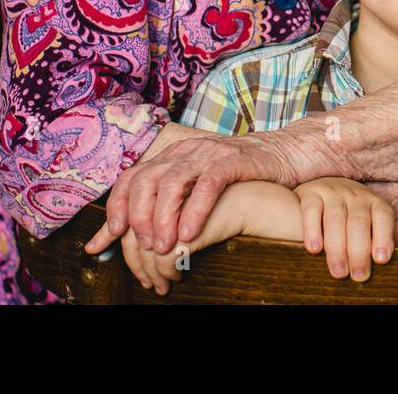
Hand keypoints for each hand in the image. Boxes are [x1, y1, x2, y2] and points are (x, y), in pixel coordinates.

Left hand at [86, 127, 294, 255]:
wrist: (283, 154)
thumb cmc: (238, 178)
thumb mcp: (198, 184)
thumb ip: (172, 201)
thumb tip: (142, 234)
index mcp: (173, 155)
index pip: (133, 175)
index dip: (118, 203)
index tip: (113, 233)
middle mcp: (186, 151)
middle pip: (147, 178)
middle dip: (139, 215)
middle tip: (145, 244)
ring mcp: (208, 154)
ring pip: (173, 182)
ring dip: (163, 217)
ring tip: (165, 245)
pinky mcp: (233, 161)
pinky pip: (208, 185)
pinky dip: (195, 210)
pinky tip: (190, 233)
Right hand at [294, 177, 397, 280]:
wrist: (327, 188)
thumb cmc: (357, 216)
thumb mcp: (378, 224)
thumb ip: (394, 241)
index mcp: (376, 204)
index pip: (384, 216)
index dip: (384, 237)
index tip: (381, 260)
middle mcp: (356, 196)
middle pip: (359, 222)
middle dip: (359, 251)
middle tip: (358, 276)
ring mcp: (333, 193)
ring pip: (336, 218)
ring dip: (337, 247)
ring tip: (338, 272)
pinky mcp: (311, 194)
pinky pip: (311, 210)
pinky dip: (312, 229)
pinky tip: (314, 248)